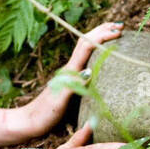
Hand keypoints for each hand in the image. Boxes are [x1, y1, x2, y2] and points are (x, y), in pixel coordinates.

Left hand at [13, 20, 125, 138]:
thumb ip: (72, 87)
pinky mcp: (69, 81)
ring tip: (114, 33)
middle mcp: (69, 69)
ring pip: (85, 49)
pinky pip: (85, 60)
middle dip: (102, 31)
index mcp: (69, 71)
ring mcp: (69, 74)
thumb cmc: (43, 115)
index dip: (102, 37)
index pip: (87, 46)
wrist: (28, 122)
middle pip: (85, 42)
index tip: (118, 32)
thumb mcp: (58, 103)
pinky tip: (102, 57)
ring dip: (98, 37)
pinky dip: (96, 52)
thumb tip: (89, 72)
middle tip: (121, 26)